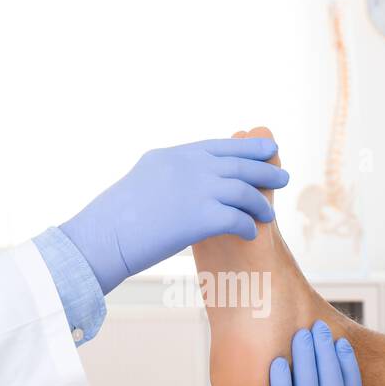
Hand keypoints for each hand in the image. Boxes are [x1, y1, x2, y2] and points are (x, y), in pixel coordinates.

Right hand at [60, 137, 287, 294]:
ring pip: (242, 190)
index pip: (218, 146)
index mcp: (172, 156)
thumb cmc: (114, 220)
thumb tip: (186, 181)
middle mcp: (187, 167)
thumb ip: (168, 176)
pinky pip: (237, 219)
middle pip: (237, 165)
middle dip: (264, 170)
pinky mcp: (199, 217)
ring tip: (268, 213)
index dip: (247, 147)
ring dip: (259, 202)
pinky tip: (250, 233)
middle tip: (283, 177)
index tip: (268, 149)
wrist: (100, 239)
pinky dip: (247, 226)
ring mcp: (195, 190)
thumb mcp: (142, 182)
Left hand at [194, 320, 362, 385]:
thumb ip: (309, 365)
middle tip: (317, 326)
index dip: (349, 365)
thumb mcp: (296, 385)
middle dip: (326, 355)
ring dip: (307, 362)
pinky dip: (282, 383)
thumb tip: (316, 322)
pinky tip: (278, 362)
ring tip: (300, 335)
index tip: (340, 340)